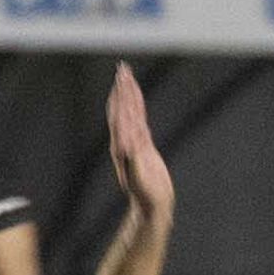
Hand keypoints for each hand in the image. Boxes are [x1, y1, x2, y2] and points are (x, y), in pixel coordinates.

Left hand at [106, 64, 172, 217]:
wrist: (151, 205)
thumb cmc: (147, 195)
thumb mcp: (140, 179)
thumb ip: (134, 161)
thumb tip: (127, 142)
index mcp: (122, 146)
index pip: (121, 115)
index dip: (123, 97)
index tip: (123, 80)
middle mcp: (124, 141)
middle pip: (122, 109)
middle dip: (122, 89)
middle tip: (123, 69)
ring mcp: (132, 141)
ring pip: (128, 112)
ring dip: (127, 93)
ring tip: (127, 75)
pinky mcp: (142, 145)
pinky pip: (139, 119)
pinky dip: (137, 105)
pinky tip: (136, 97)